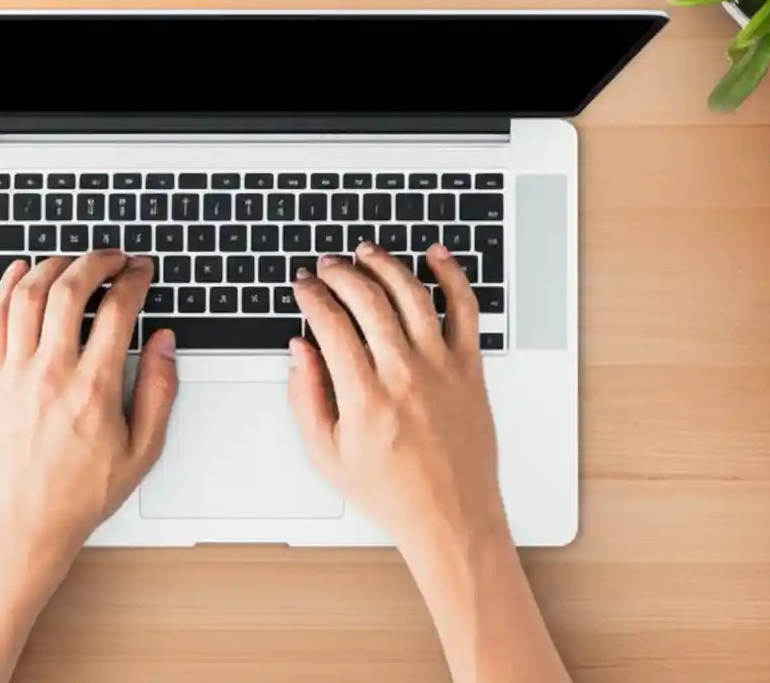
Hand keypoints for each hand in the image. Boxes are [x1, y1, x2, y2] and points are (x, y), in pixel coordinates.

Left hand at [0, 251, 177, 551]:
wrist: (28, 518)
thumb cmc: (82, 489)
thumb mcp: (143, 449)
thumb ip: (159, 391)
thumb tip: (164, 343)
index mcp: (94, 389)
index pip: (117, 311)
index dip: (134, 279)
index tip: (141, 271)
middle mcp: (51, 373)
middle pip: (70, 290)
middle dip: (97, 261)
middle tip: (113, 257)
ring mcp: (15, 373)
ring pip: (28, 294)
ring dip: (54, 266)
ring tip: (74, 262)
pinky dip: (6, 286)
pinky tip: (22, 272)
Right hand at [288, 242, 505, 551]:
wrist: (451, 516)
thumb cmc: (392, 492)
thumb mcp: (327, 455)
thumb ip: (306, 398)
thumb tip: (299, 350)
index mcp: (365, 397)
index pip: (330, 324)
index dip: (311, 296)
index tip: (303, 286)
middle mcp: (404, 375)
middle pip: (367, 299)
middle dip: (340, 274)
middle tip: (328, 267)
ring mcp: (442, 368)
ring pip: (412, 293)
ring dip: (385, 264)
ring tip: (367, 252)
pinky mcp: (470, 368)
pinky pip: (464, 309)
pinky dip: (451, 275)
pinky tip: (436, 255)